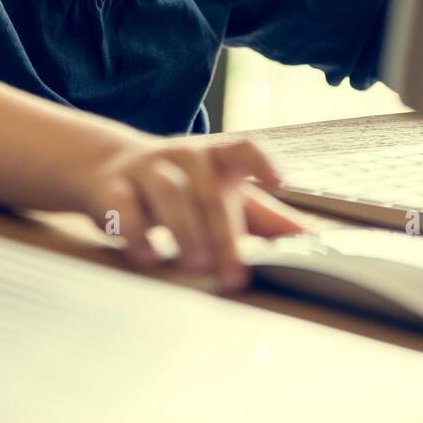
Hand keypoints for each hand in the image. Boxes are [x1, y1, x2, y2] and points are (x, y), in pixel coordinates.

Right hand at [79, 132, 308, 288]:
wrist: (108, 167)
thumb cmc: (183, 185)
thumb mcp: (224, 194)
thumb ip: (266, 219)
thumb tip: (314, 241)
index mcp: (215, 155)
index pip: (242, 148)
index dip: (262, 161)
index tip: (280, 182)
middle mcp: (183, 155)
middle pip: (208, 189)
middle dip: (223, 234)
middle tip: (233, 274)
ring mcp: (146, 168)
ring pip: (169, 192)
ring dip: (185, 230)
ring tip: (197, 263)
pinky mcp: (112, 188)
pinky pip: (123, 207)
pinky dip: (136, 232)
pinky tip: (148, 256)